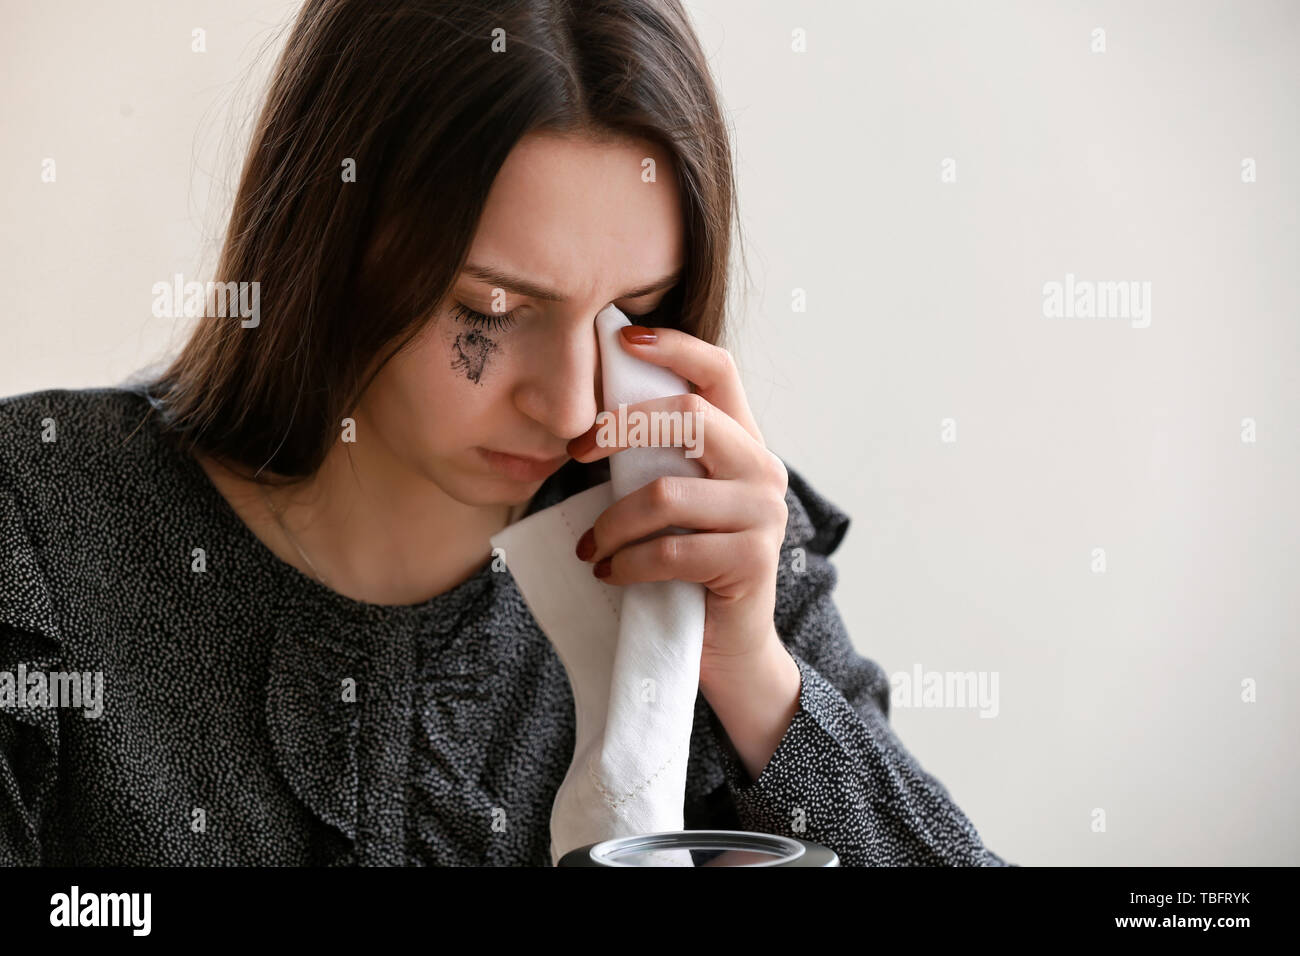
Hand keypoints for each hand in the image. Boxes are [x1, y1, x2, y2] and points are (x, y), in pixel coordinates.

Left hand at [566, 323, 790, 689]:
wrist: (723, 649)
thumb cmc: (686, 570)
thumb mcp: (672, 503)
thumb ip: (655, 459)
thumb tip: (589, 422)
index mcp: (743, 443)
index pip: (719, 370)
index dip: (673, 346)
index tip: (621, 340)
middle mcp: (762, 469)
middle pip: (689, 417)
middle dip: (619, 428)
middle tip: (575, 451)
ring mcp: (763, 515)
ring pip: (667, 493)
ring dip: (612, 523)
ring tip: (593, 547)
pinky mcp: (752, 561)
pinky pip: (672, 549)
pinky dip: (628, 562)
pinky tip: (611, 574)